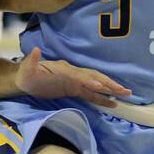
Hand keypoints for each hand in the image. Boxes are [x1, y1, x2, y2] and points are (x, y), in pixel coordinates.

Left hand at [14, 46, 130, 107]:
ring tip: (127, 94)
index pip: (80, 76)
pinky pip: (92, 93)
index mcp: (64, 70)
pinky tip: (113, 103)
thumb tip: (35, 50)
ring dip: (111, 88)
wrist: (26, 78)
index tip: (100, 86)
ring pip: (97, 83)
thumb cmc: (27, 74)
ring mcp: (75, 81)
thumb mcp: (26, 68)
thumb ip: (32, 61)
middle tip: (125, 91)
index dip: (90, 80)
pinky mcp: (75, 88)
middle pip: (95, 78)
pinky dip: (103, 97)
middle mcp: (73, 74)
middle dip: (109, 84)